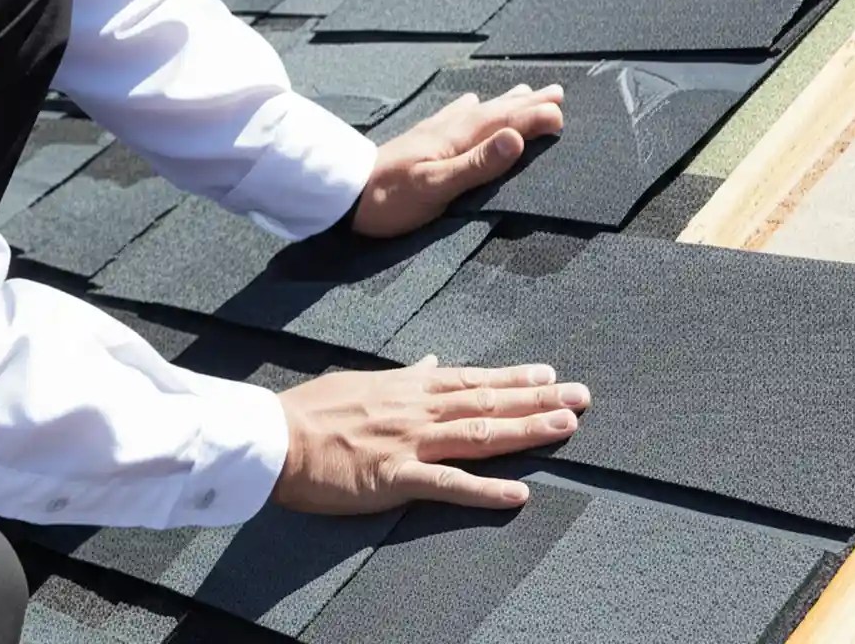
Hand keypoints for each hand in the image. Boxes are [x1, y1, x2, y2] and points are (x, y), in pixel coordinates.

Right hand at [272, 356, 588, 513]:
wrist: (272, 437)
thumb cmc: (310, 410)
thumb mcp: (359, 381)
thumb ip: (401, 376)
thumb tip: (431, 361)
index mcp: (406, 387)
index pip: (471, 379)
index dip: (513, 378)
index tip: (548, 374)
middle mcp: (416, 409)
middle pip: (487, 403)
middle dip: (537, 399)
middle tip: (581, 396)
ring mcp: (408, 442)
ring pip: (478, 435)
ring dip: (526, 431)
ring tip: (567, 426)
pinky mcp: (394, 477)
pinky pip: (447, 484)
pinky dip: (484, 490)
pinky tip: (517, 494)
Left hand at [353, 84, 564, 236]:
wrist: (342, 195)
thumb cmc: (388, 199)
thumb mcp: (435, 187)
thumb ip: (476, 164)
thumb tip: (516, 138)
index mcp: (457, 139)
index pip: (505, 123)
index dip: (535, 118)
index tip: (562, 114)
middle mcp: (447, 129)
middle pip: (495, 111)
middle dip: (527, 103)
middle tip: (558, 92)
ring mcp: (432, 133)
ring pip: (478, 111)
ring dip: (504, 102)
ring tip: (524, 91)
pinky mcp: (418, 141)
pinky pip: (454, 116)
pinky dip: (471, 108)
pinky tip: (468, 103)